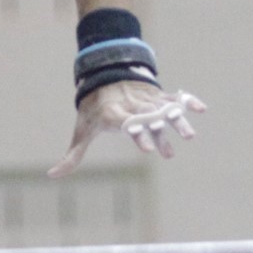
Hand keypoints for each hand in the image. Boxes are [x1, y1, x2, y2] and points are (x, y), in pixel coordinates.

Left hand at [48, 81, 206, 177]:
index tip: (145, 149)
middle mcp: (132, 107)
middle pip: (147, 121)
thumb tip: (51, 175)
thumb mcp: (81, 131)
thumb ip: (72, 156)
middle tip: (169, 153)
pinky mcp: (158, 96)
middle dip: (159, 134)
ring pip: (164, 110)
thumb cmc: (93, 110)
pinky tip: (201, 108)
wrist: (105, 76)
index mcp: (113, 114)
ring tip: (190, 136)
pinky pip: (175, 98)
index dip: (135, 135)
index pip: (125, 125)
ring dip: (177, 122)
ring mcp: (147, 100)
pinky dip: (188, 101)